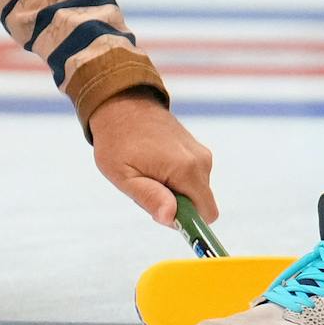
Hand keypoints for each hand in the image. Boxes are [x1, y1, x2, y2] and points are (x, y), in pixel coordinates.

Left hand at [89, 90, 216, 227]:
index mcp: (187, 170)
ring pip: (194, 191)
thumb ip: (150, 197)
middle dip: (175, 205)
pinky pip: (191, 177)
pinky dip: (174, 178)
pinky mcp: (196, 149)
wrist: (120, 103)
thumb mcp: (123, 175)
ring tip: (146, 171)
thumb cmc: (117, 141)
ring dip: (172, 190)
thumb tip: (172, 218)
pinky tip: (153, 163)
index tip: (162, 211)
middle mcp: (202, 161)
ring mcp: (201, 153)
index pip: (206, 215)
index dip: (187, 221)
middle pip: (198, 204)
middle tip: (146, 186)